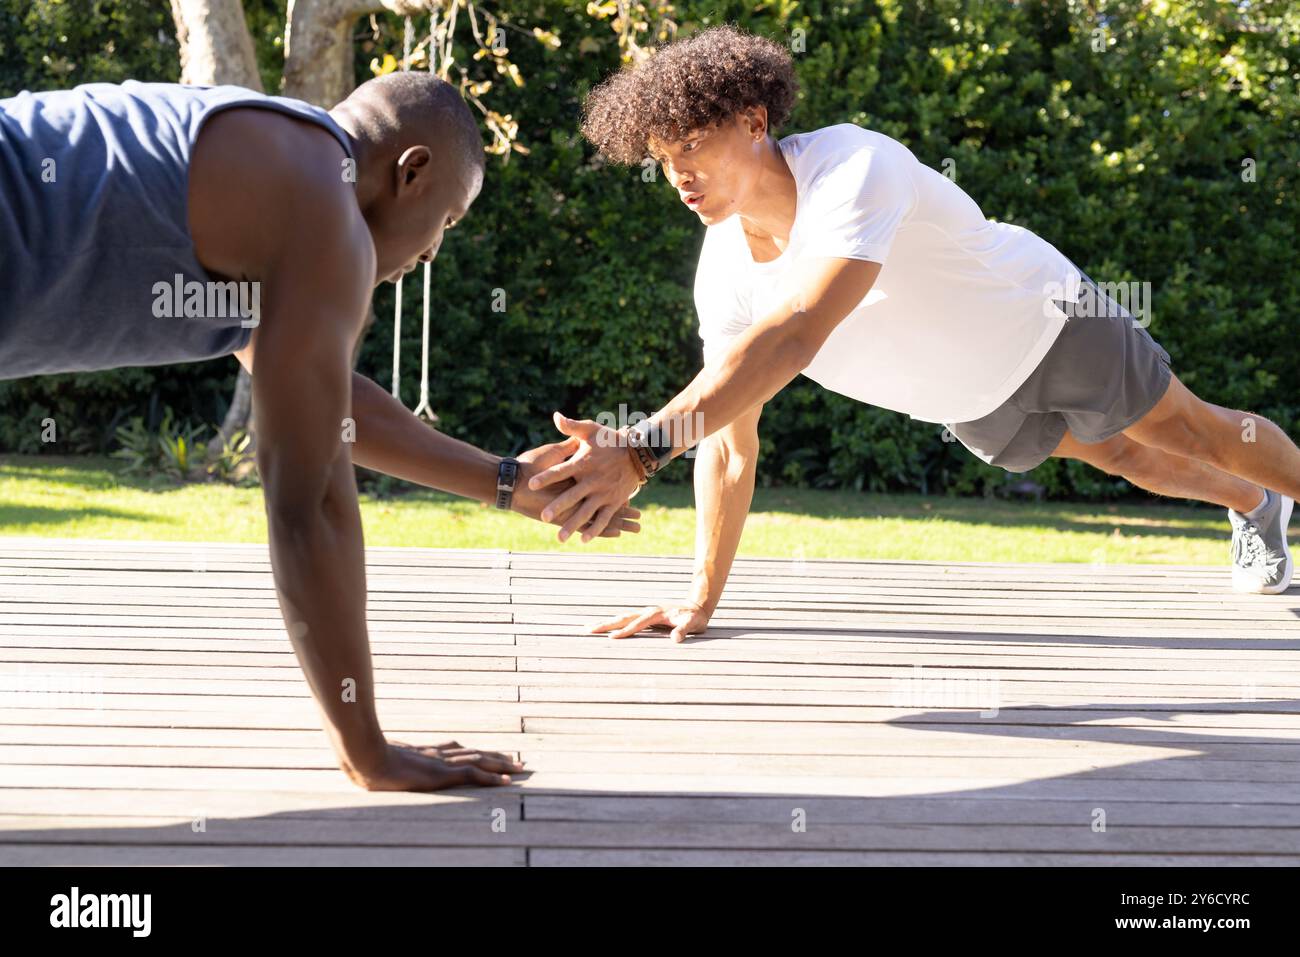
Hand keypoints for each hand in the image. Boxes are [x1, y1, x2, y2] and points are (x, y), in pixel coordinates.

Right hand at [340, 739, 524, 791]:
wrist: (365, 756)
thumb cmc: (365, 757)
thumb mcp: (378, 758)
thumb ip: (386, 758)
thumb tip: (373, 765)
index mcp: (425, 751)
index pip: (456, 750)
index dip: (474, 752)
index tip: (488, 753)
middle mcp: (438, 754)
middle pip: (474, 753)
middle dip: (496, 756)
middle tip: (517, 759)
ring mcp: (441, 763)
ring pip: (480, 761)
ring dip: (501, 765)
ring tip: (520, 767)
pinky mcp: (442, 773)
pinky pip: (473, 774)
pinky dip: (492, 778)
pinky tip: (507, 781)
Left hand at [528, 411, 645, 541]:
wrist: (638, 452)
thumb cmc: (610, 440)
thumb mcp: (591, 430)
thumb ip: (572, 427)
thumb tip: (555, 416)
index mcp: (583, 463)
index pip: (560, 470)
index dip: (546, 477)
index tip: (531, 483)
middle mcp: (593, 480)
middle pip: (572, 495)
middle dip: (558, 506)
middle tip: (544, 516)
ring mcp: (604, 493)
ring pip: (586, 512)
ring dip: (573, 524)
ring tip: (560, 537)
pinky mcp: (614, 502)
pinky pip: (603, 518)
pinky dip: (595, 529)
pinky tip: (583, 539)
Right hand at [588, 602, 711, 642]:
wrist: (696, 606)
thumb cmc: (695, 617)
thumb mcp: (693, 623)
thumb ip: (684, 630)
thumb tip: (676, 639)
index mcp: (656, 613)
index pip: (637, 624)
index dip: (625, 632)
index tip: (611, 639)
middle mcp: (647, 612)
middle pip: (622, 617)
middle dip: (605, 624)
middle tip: (588, 629)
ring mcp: (645, 614)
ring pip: (621, 617)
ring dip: (606, 623)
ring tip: (589, 628)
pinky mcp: (645, 617)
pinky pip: (626, 620)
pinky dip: (614, 623)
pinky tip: (606, 628)